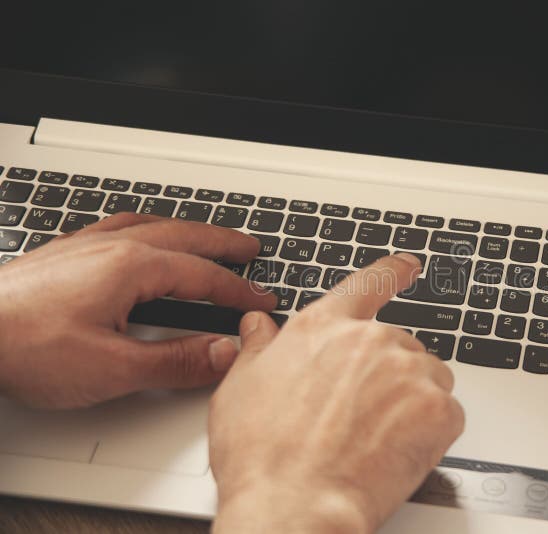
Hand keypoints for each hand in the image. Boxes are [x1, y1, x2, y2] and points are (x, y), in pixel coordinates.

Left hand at [0, 213, 275, 408]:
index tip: (260, 301)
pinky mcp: (63, 255)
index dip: (237, 290)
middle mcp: (111, 248)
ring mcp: (84, 247)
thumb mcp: (112, 368)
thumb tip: (224, 353)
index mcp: (131, 268)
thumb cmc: (23, 346)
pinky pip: (118, 227)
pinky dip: (146, 228)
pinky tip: (139, 236)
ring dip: (186, 230)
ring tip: (204, 235)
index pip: (202, 275)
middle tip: (249, 247)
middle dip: (221, 243)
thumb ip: (176, 361)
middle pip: (183, 236)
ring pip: (151, 226)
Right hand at [209, 254, 464, 533]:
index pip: (367, 284)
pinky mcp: (438, 409)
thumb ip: (258, 348)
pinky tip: (395, 452)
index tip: (407, 266)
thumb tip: (257, 326)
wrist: (294, 506)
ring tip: (374, 437)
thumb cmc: (265, 458)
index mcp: (324, 327)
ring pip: (428, 377)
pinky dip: (430, 433)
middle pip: (400, 345)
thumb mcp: (240, 390)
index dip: (391, 272)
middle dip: (388, 376)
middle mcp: (370, 340)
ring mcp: (408, 371)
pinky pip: (446, 413)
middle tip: (360, 416)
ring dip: (412, 402)